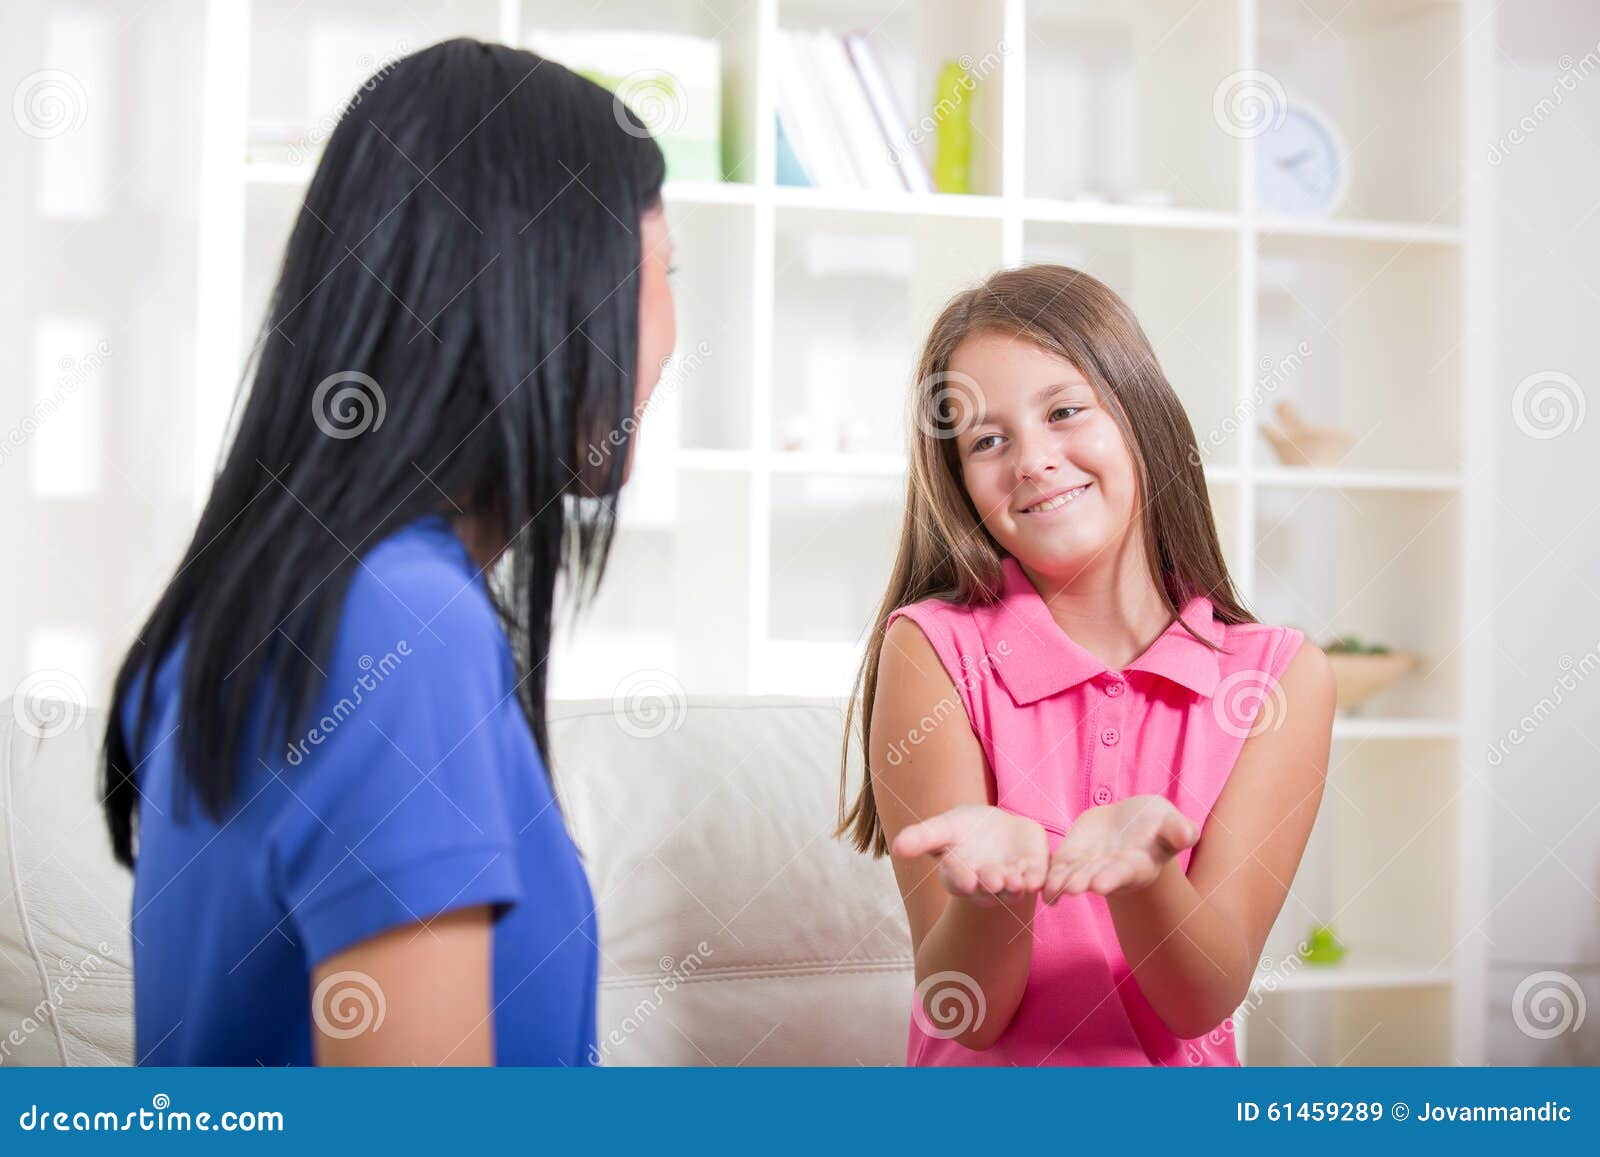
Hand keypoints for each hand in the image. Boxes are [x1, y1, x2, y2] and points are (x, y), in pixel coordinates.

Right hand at [891, 804, 1049, 907]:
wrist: (999, 829)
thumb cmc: (964, 830)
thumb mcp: (942, 829)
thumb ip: (921, 838)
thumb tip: (896, 846)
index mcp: (960, 878)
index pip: (959, 881)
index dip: (962, 880)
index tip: (966, 880)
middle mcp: (986, 887)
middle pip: (988, 889)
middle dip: (991, 884)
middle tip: (994, 879)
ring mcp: (1011, 883)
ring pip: (1014, 891)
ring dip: (1016, 887)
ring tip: (1017, 880)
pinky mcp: (1034, 874)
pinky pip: (1037, 881)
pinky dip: (1038, 880)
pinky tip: (1038, 876)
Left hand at [1042, 795, 1199, 902]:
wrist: (1133, 823)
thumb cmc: (1158, 825)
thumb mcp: (1171, 823)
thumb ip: (1179, 830)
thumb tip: (1190, 834)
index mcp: (1137, 865)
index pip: (1124, 873)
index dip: (1113, 878)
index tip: (1102, 884)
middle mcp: (1111, 871)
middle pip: (1096, 878)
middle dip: (1084, 882)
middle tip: (1073, 888)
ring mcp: (1090, 866)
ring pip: (1073, 878)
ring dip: (1062, 884)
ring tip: (1051, 890)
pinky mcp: (1072, 858)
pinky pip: (1058, 869)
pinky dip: (1049, 877)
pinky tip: (1037, 884)